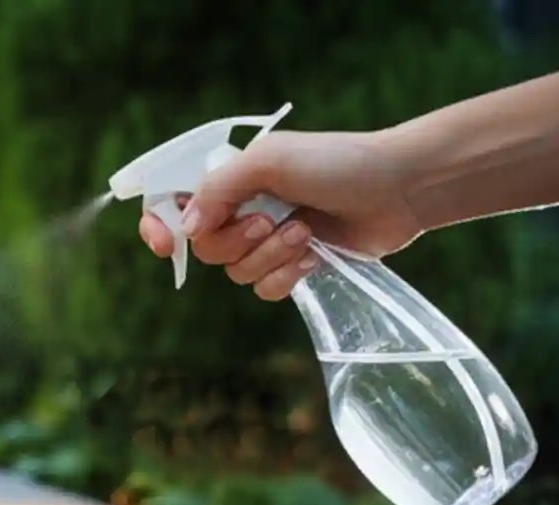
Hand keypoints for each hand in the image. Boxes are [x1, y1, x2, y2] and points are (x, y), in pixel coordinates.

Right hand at [137, 129, 424, 299]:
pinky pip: (264, 289)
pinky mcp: (292, 265)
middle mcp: (240, 209)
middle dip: (237, 240)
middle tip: (271, 219)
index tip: (166, 244)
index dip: (159, 227)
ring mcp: (265, 240)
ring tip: (305, 231)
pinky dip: (286, 275)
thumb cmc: (336, 163)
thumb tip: (188, 230)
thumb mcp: (270, 161)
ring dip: (270, 256)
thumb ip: (219, 189)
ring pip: (235, 273)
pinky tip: (313, 254)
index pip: (172, 204)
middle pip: (205, 248)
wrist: (398, 188)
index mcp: (227, 178)